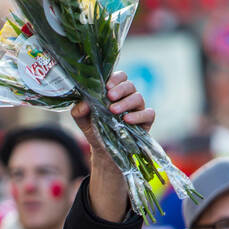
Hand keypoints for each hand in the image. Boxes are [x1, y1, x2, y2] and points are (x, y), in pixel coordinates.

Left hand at [74, 72, 153, 222]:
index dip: (115, 78)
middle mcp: (128, 97)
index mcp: (115, 92)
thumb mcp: (83, 121)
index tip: (107, 86)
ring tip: (113, 111)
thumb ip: (79, 111)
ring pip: (138, 97)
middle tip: (110, 97)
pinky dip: (139, 115)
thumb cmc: (95, 130)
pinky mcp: (145, 121)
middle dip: (120, 89)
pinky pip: (148, 113)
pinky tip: (127, 120)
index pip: (119, 77)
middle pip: (129, 84)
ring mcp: (138, 109)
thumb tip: (83, 103)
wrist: (104, 151)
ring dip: (126, 102)